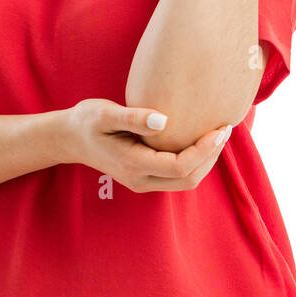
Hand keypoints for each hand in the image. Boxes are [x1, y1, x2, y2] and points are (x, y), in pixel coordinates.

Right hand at [59, 98, 231, 193]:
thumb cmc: (87, 121)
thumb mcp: (105, 114)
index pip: (180, 167)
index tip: (220, 128)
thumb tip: (164, 120)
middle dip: (211, 157)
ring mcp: (143, 182)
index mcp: (132, 165)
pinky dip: (195, 161)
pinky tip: (201, 139)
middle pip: (188, 180)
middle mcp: (140, 180)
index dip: (204, 150)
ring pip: (186, 181)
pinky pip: (178, 176)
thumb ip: (134, 118)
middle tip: (225, 129)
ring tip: (218, 134)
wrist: (69, 138)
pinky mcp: (146, 177)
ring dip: (206, 161)